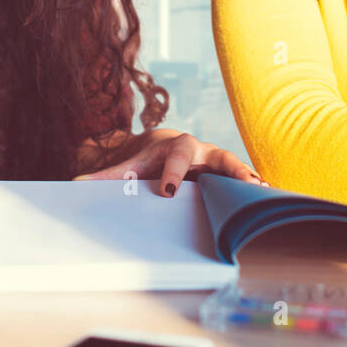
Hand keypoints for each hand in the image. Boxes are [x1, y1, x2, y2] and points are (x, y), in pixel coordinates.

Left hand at [73, 128, 265, 196]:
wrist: (164, 148)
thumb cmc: (147, 159)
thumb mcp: (129, 165)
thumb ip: (107, 176)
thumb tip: (75, 185)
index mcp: (177, 147)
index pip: (177, 156)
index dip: (173, 172)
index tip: (168, 191)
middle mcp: (203, 152)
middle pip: (221, 156)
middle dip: (233, 169)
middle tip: (246, 183)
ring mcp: (218, 164)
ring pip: (238, 170)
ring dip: (251, 181)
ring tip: (268, 193)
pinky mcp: (227, 178)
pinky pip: (244, 182)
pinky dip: (255, 190)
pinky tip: (271, 199)